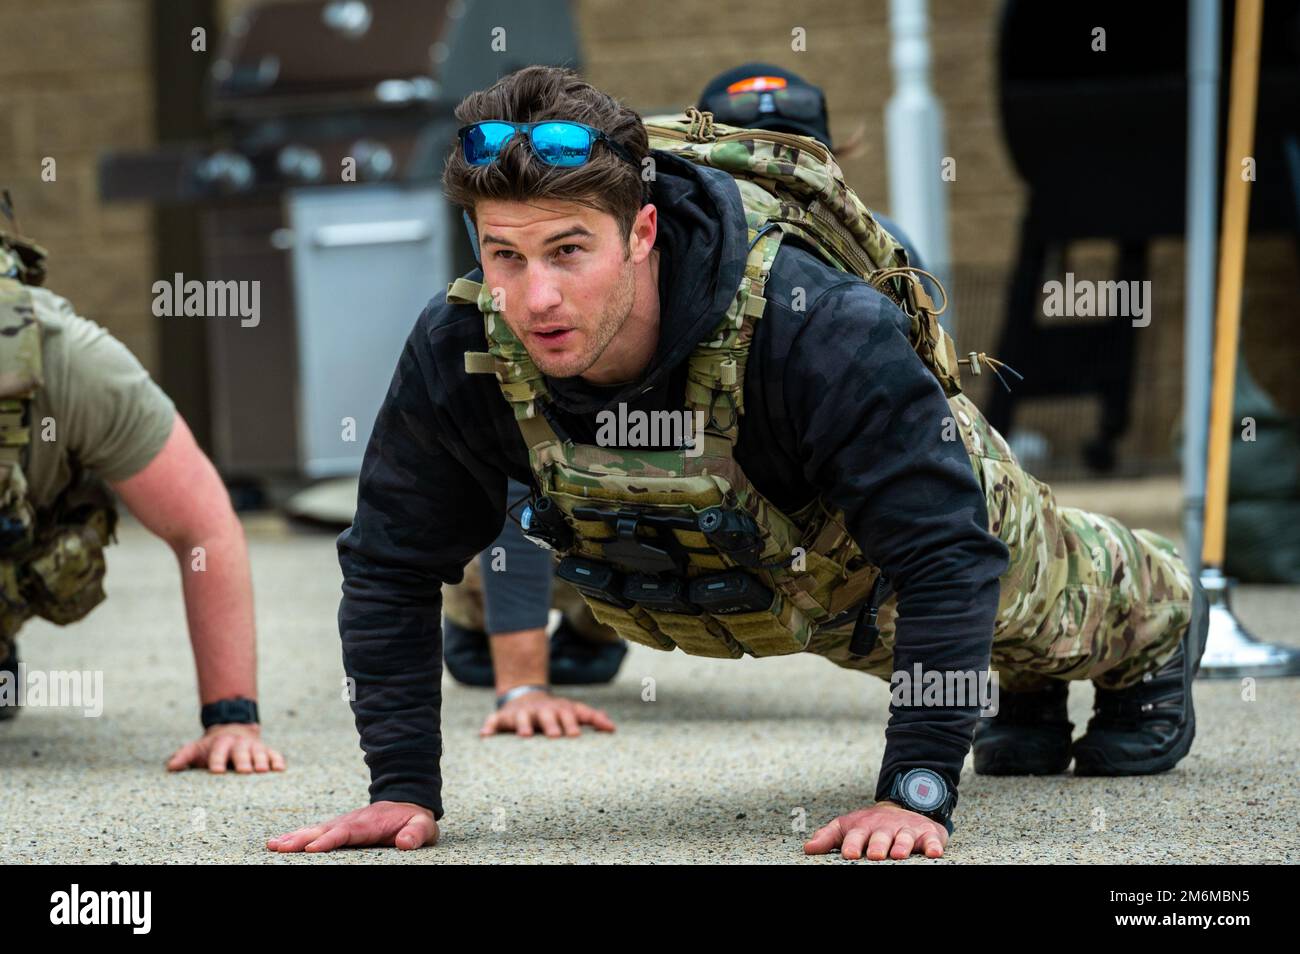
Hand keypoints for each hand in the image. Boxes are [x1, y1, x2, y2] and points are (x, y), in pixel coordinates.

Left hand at [166, 723, 285, 773]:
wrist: (233, 729)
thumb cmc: (212, 747)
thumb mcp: (196, 748)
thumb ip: (184, 756)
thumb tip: (170, 767)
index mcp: (221, 744)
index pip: (218, 752)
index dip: (217, 761)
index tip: (216, 771)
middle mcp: (239, 744)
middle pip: (241, 752)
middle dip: (243, 760)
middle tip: (244, 771)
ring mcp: (254, 747)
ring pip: (259, 753)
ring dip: (261, 761)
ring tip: (262, 771)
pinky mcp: (267, 750)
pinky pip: (275, 754)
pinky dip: (277, 760)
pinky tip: (280, 769)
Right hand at [267, 801, 437, 852]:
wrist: (407, 803)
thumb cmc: (414, 820)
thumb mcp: (423, 826)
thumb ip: (416, 833)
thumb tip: (405, 843)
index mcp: (369, 823)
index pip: (347, 832)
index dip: (330, 839)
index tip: (312, 848)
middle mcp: (351, 821)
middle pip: (323, 830)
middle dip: (302, 839)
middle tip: (279, 846)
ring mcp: (342, 823)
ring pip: (315, 830)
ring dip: (294, 837)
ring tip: (273, 845)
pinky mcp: (337, 828)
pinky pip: (315, 832)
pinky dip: (297, 837)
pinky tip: (280, 843)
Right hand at [479, 690, 615, 737]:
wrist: (525, 697)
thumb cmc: (555, 712)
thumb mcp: (573, 711)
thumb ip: (592, 718)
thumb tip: (613, 728)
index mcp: (559, 709)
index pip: (568, 714)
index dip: (572, 723)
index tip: (577, 735)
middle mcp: (542, 710)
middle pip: (547, 715)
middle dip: (552, 723)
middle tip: (555, 735)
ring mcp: (522, 713)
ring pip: (521, 717)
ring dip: (523, 724)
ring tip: (524, 735)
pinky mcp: (503, 717)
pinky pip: (494, 721)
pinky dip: (490, 726)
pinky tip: (485, 735)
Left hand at [803, 801, 948, 860]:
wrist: (903, 807)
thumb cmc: (870, 825)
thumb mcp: (847, 826)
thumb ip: (828, 837)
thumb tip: (808, 848)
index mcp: (864, 827)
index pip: (856, 836)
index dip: (853, 845)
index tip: (849, 854)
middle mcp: (885, 828)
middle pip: (881, 838)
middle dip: (878, 846)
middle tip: (875, 855)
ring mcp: (906, 830)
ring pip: (905, 838)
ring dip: (902, 845)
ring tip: (899, 854)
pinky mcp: (927, 834)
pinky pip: (932, 840)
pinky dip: (934, 846)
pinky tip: (934, 853)